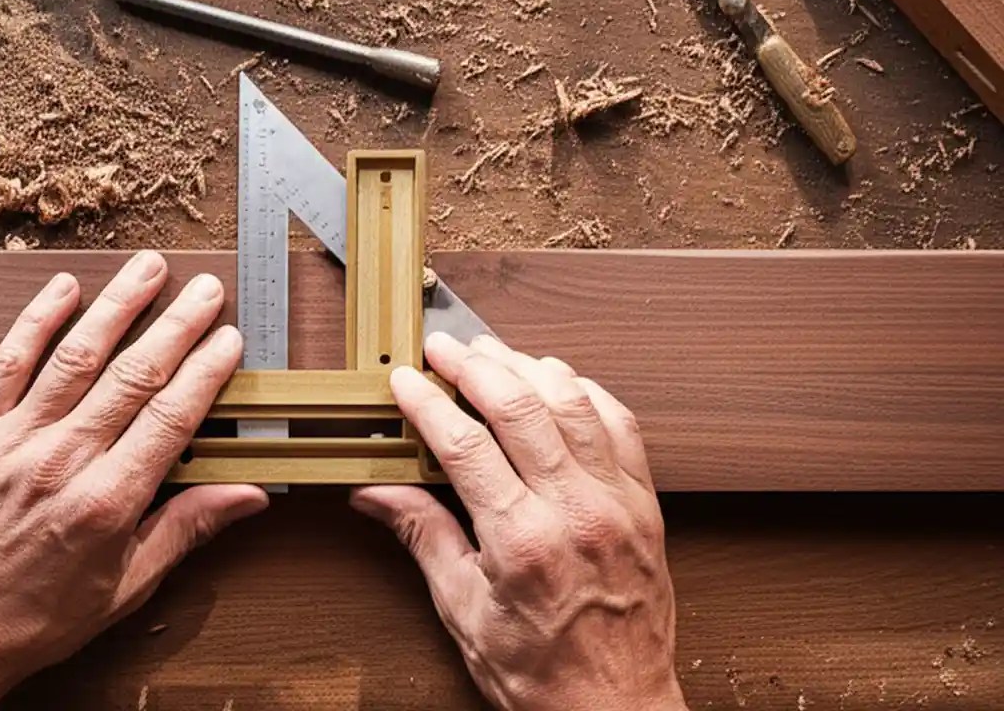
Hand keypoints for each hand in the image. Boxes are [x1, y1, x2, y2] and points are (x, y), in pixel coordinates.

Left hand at [0, 252, 266, 709]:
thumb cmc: (40, 616)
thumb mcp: (128, 586)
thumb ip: (187, 529)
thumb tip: (249, 495)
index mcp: (106, 503)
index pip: (169, 419)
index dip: (205, 373)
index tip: (230, 340)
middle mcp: (61, 462)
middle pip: (131, 377)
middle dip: (176, 328)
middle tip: (207, 291)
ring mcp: (12, 442)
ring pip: (74, 358)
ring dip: (117, 307)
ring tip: (148, 269)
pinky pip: (6, 365)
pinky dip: (34, 322)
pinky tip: (63, 288)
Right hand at [351, 334, 684, 710]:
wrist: (618, 710)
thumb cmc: (542, 675)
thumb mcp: (464, 614)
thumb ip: (423, 539)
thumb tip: (376, 494)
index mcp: (522, 541)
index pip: (464, 444)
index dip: (427, 403)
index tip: (404, 381)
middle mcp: (575, 511)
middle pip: (519, 406)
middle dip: (474, 364)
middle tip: (443, 347)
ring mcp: (617, 503)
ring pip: (573, 402)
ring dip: (528, 365)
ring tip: (493, 351)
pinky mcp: (645, 505)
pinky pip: (620, 424)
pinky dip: (587, 392)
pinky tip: (561, 382)